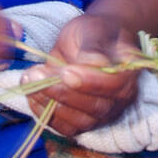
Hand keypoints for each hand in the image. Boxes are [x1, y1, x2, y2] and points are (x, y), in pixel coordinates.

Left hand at [24, 14, 139, 137]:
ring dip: (50, 103)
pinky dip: (46, 114)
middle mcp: (120, 99)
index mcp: (128, 72)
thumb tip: (92, 62)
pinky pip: (66, 128)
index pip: (115, 85)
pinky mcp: (83, 122)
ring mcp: (103, 114)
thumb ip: (93, 45)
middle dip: (63, 93)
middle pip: (96, 107)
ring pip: (79, 122)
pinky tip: (31, 94)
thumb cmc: (92, 33)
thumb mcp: (91, 29)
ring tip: (29, 80)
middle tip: (36, 73)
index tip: (66, 72)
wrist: (87, 43)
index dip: (90, 82)